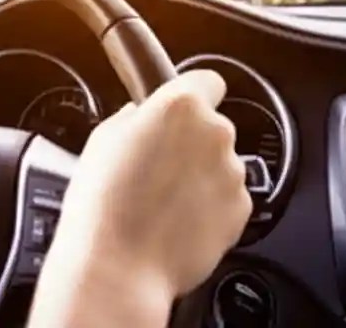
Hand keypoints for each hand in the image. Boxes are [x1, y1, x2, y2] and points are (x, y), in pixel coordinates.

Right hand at [32, 70, 250, 325]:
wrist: (119, 266)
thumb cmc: (103, 205)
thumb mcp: (104, 139)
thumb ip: (135, 117)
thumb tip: (143, 116)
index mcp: (180, 106)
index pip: (208, 79)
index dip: (194, 95)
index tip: (182, 110)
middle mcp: (214, 132)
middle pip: (212, 126)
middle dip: (192, 142)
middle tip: (159, 167)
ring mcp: (233, 172)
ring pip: (221, 164)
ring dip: (202, 176)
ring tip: (165, 201)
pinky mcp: (242, 209)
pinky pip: (228, 198)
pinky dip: (211, 207)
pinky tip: (179, 221)